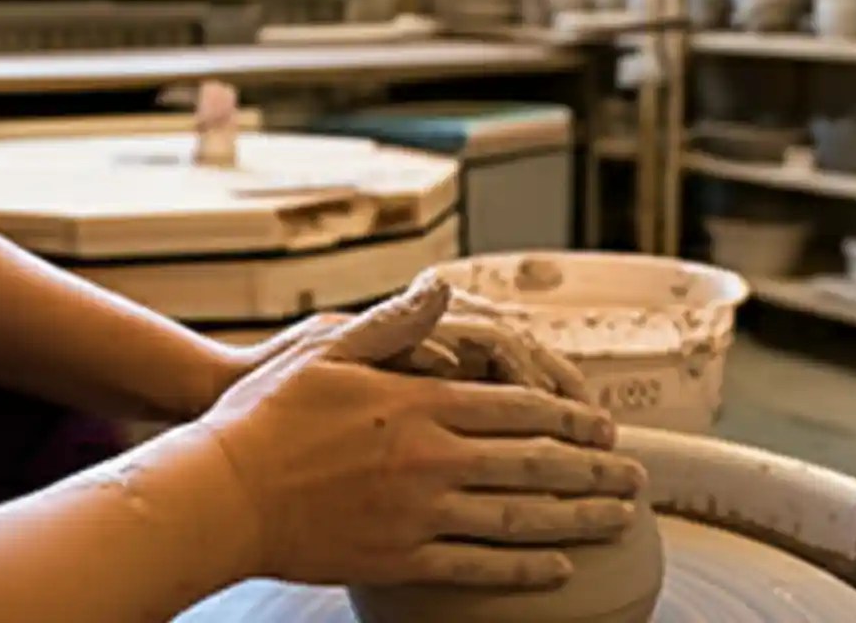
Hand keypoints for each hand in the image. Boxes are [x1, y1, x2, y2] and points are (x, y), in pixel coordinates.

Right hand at [198, 276, 645, 588]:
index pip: (519, 408)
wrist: (220, 494)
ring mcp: (418, 513)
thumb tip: (445, 288)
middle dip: (594, 471)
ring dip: (577, 518)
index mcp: (421, 403)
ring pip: (519, 517)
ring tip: (618, 519)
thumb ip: (397, 325)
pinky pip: (476, 567)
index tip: (605, 428)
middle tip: (635, 478)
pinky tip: (558, 567)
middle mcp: (432, 458)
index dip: (571, 417)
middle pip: (536, 464)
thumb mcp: (328, 348)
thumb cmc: (267, 417)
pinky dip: (523, 568)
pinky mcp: (398, 559)